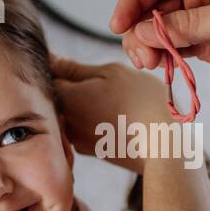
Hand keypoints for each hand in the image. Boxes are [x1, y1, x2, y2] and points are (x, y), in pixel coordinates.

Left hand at [50, 56, 171, 173]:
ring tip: (116, 104)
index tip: (85, 70)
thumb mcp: (110, 73)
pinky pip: (86, 129)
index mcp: (64, 97)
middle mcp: (64, 121)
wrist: (161, 146)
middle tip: (107, 87)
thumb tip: (48, 59)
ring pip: (74, 113)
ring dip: (88, 106)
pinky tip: (118, 119)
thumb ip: (74, 68)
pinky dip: (97, 122)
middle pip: (60, 97)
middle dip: (77, 88)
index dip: (64, 67)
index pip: (49, 76)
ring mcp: (76, 140)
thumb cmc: (139, 102)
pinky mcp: (90, 152)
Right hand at [110, 0, 209, 93]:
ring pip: (157, 29)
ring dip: (146, 46)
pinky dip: (160, 57)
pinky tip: (160, 67)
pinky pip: (171, 47)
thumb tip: (147, 31)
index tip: (118, 24)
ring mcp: (201, 18)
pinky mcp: (204, 43)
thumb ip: (190, 24)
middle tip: (140, 54)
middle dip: (138, 28)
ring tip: (149, 64)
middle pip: (151, 5)